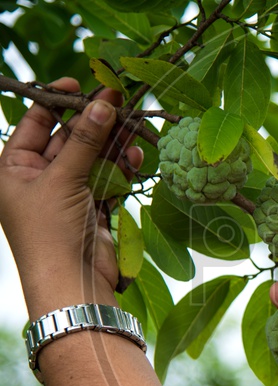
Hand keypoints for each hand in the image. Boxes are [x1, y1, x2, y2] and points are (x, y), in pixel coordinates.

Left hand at [0, 78, 142, 317]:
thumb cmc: (50, 230)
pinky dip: (123, 168)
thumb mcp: (62, 179)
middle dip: (94, 121)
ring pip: (94, 158)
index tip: (80, 84)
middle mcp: (39, 178)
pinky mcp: (93, 208)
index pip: (35, 123)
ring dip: (113, 143)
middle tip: (119, 99)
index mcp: (13, 168)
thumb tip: (104, 103)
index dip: (57, 101)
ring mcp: (68, 193)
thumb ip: (85, 141)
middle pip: (69, 138)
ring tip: (135, 124)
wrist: (72, 282)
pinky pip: (109, 179)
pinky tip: (136, 156)